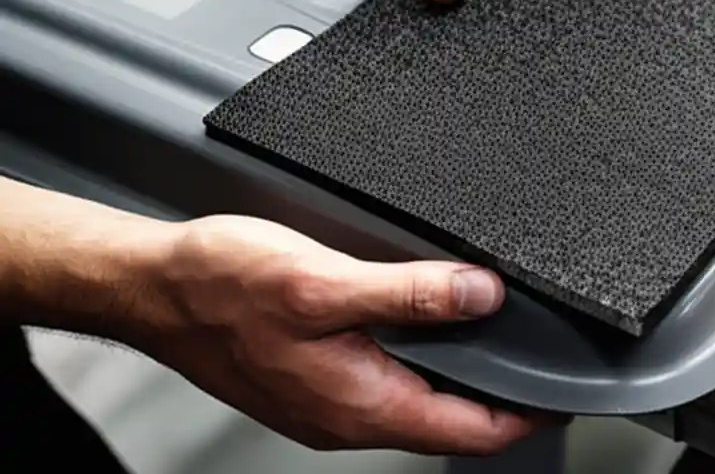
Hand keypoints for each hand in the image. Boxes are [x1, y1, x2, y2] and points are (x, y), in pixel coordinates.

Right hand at [131, 215, 543, 454]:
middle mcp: (350, 416)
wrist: (153, 289)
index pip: (471, 432)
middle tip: (538, 359)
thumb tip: (483, 296)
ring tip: (497, 340)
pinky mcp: (314, 381)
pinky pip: (386, 383)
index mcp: (364, 405)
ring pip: (418, 402)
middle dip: (500, 397)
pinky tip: (428, 327)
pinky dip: (422, 362)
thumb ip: (411, 292)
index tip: (562, 393)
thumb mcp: (325, 281)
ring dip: (461, 378)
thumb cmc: (223, 288)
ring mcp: (330, 403)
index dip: (525, 415)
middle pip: (450, 422)